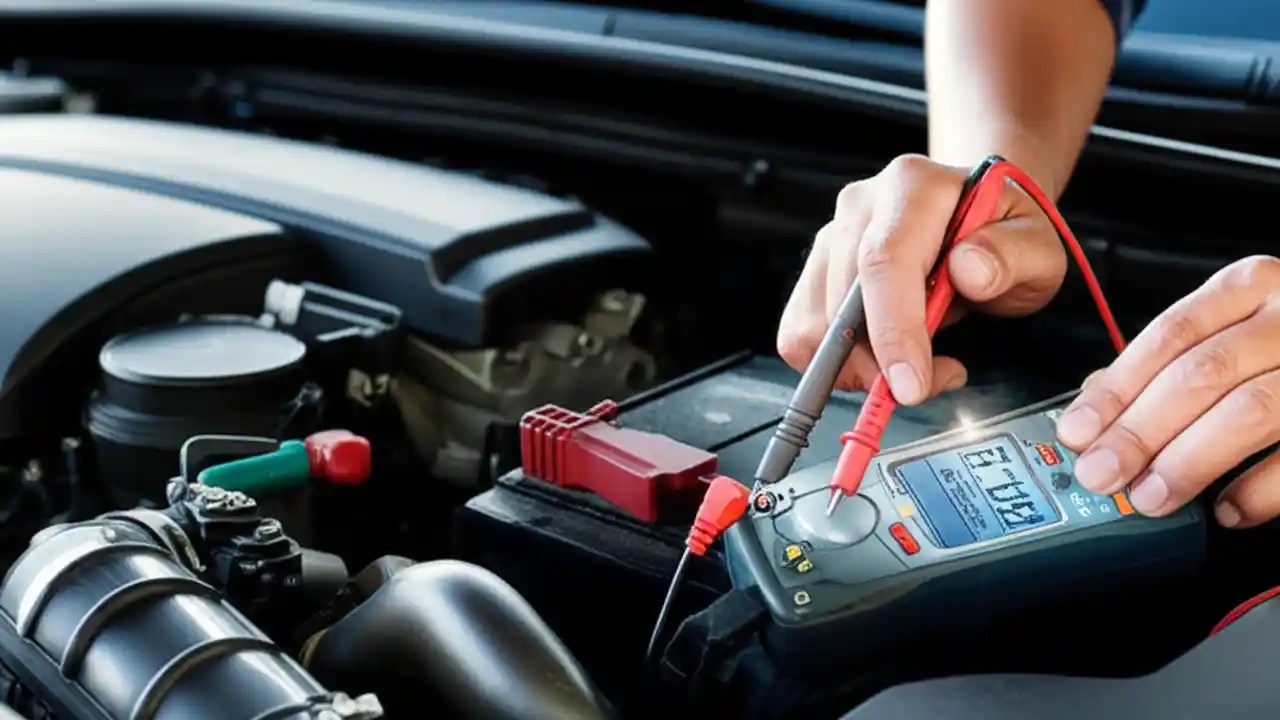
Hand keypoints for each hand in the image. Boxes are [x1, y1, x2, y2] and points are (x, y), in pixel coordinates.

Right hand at [777, 154, 1067, 404]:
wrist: (980, 221)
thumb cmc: (1004, 233)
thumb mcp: (1036, 246)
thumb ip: (1013, 255)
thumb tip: (970, 270)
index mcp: (913, 187)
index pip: (884, 262)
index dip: (891, 331)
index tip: (909, 385)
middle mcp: (861, 206)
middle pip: (841, 301)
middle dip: (878, 363)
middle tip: (925, 382)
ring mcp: (832, 238)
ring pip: (814, 325)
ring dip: (860, 366)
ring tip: (914, 362)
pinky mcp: (816, 272)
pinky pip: (802, 335)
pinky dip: (838, 365)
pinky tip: (883, 357)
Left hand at [1055, 256, 1279, 526]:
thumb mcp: (1235, 328)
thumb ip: (1171, 360)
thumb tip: (1097, 405)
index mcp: (1252, 286)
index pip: (1170, 335)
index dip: (1117, 388)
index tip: (1078, 432)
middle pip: (1201, 374)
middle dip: (1141, 431)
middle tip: (1102, 474)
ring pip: (1250, 411)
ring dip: (1189, 461)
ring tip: (1151, 497)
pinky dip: (1259, 489)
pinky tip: (1226, 509)